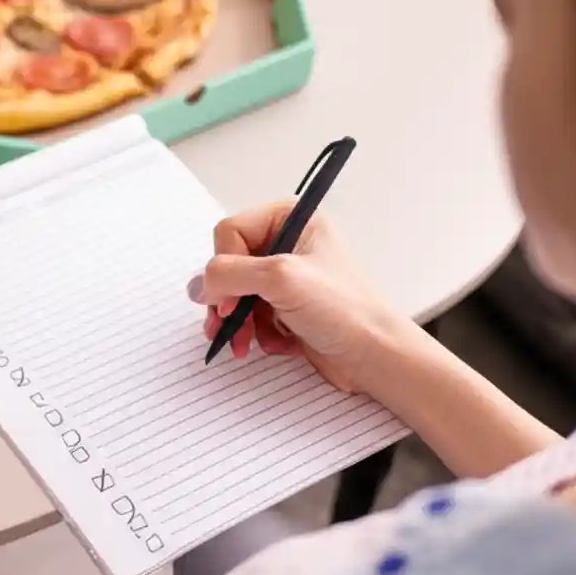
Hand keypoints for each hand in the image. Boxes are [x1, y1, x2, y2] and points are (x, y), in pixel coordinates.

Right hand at [193, 200, 419, 394]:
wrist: (376, 356)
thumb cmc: (346, 310)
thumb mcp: (281, 279)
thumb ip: (230, 273)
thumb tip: (200, 285)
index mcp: (291, 219)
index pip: (230, 232)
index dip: (224, 268)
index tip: (232, 300)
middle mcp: (288, 243)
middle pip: (230, 264)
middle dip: (228, 300)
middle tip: (228, 325)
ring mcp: (288, 276)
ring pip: (237, 294)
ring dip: (239, 322)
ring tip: (245, 344)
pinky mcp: (288, 306)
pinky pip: (252, 315)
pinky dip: (256, 333)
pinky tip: (275, 343)